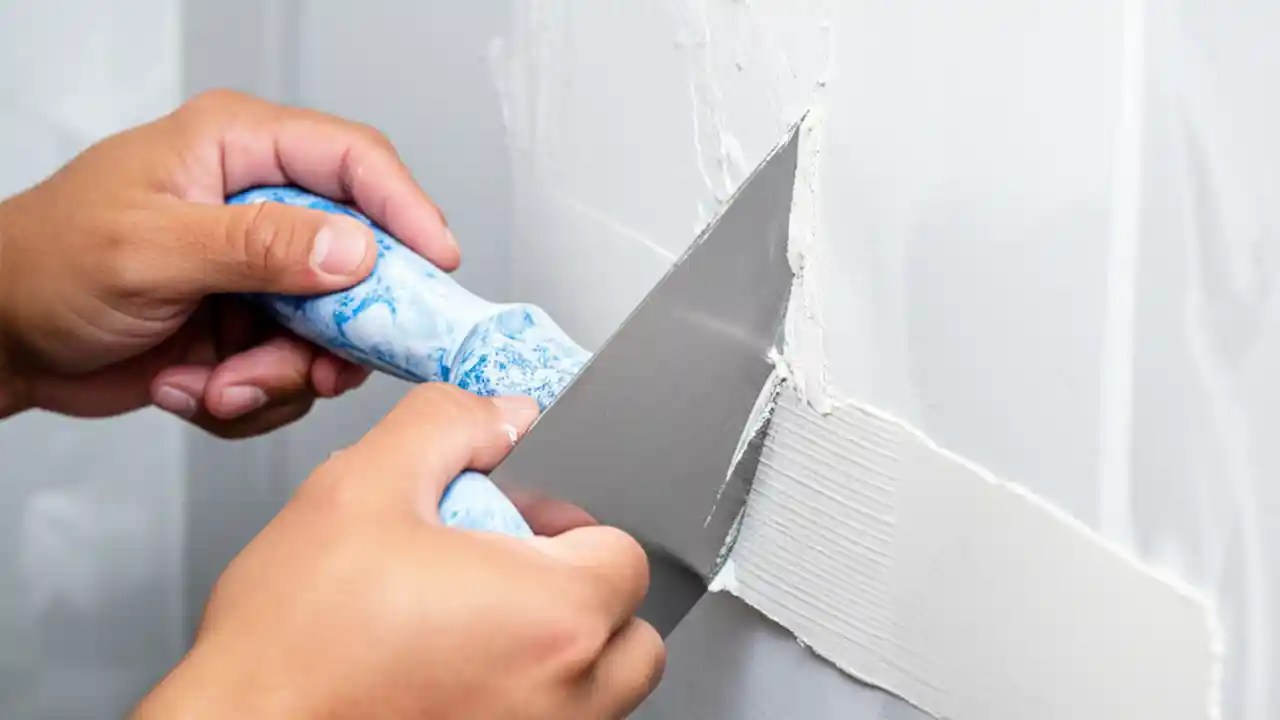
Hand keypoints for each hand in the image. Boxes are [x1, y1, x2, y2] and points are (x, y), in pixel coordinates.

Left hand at [0, 89, 458, 435]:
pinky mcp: (249, 329)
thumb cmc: (45, 265)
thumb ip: (258, 247)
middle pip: (360, 260)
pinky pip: (292, 373)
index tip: (438, 264)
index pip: (353, 161)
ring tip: (220, 384)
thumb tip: (355, 250)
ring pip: (331, 333)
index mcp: (237, 150)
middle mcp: (259, 207)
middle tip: (322, 367)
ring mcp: (258, 273)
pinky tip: (190, 387)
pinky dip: (250, 397)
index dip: (406, 209)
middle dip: (343, 329)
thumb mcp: (152, 248)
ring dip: (282, 376)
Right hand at [133, 384, 665, 718]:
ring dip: (561, 650)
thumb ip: (446, 427)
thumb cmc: (293, 645)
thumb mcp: (362, 488)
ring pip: (600, 690)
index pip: (627, 553)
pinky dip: (528, 698)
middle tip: (510, 577)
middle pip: (631, 631)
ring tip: (478, 625)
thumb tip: (501, 415)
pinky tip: (456, 671)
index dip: (571, 526)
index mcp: (554, 614)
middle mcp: (566, 695)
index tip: (520, 526)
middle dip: (583, 594)